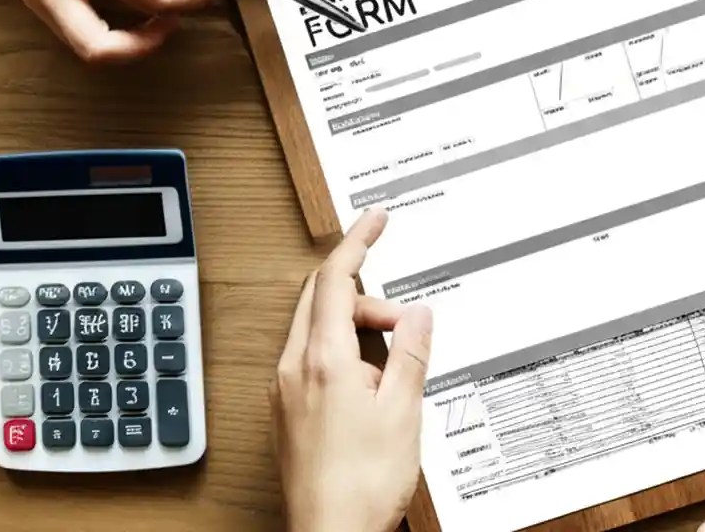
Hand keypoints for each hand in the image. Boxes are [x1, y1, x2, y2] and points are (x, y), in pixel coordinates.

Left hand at [270, 208, 434, 531]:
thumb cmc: (361, 485)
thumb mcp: (403, 410)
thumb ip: (410, 353)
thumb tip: (419, 315)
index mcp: (323, 360)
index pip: (336, 279)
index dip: (358, 241)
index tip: (374, 219)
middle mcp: (294, 369)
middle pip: (322, 299)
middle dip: (364, 292)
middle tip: (403, 314)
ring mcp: (285, 390)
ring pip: (317, 330)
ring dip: (356, 327)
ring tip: (395, 359)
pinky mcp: (287, 411)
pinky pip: (312, 359)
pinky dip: (343, 352)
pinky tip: (371, 381)